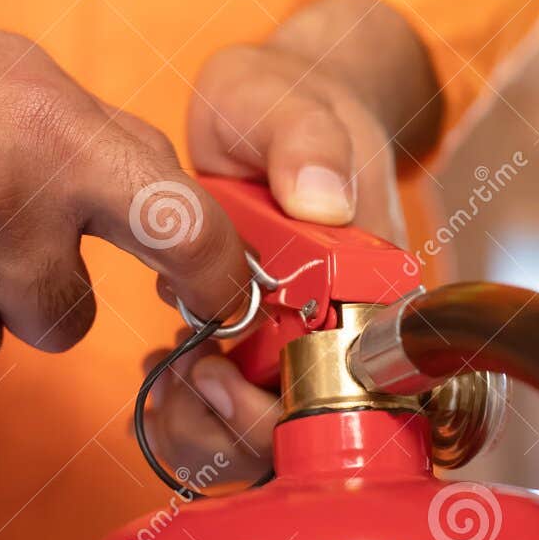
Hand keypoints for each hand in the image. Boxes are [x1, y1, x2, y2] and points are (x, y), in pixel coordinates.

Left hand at [142, 0, 442, 480]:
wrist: (262, 106)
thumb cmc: (283, 100)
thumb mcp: (289, 101)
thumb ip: (307, 140)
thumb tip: (325, 202)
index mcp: (375, 274)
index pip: (365, 379)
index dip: (298, 401)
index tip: (226, 368)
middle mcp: (349, 321)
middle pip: (317, 430)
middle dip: (242, 426)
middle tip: (188, 373)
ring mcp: (304, 340)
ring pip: (273, 440)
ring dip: (211, 429)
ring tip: (168, 376)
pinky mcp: (262, 348)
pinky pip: (236, 419)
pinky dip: (192, 417)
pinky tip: (162, 374)